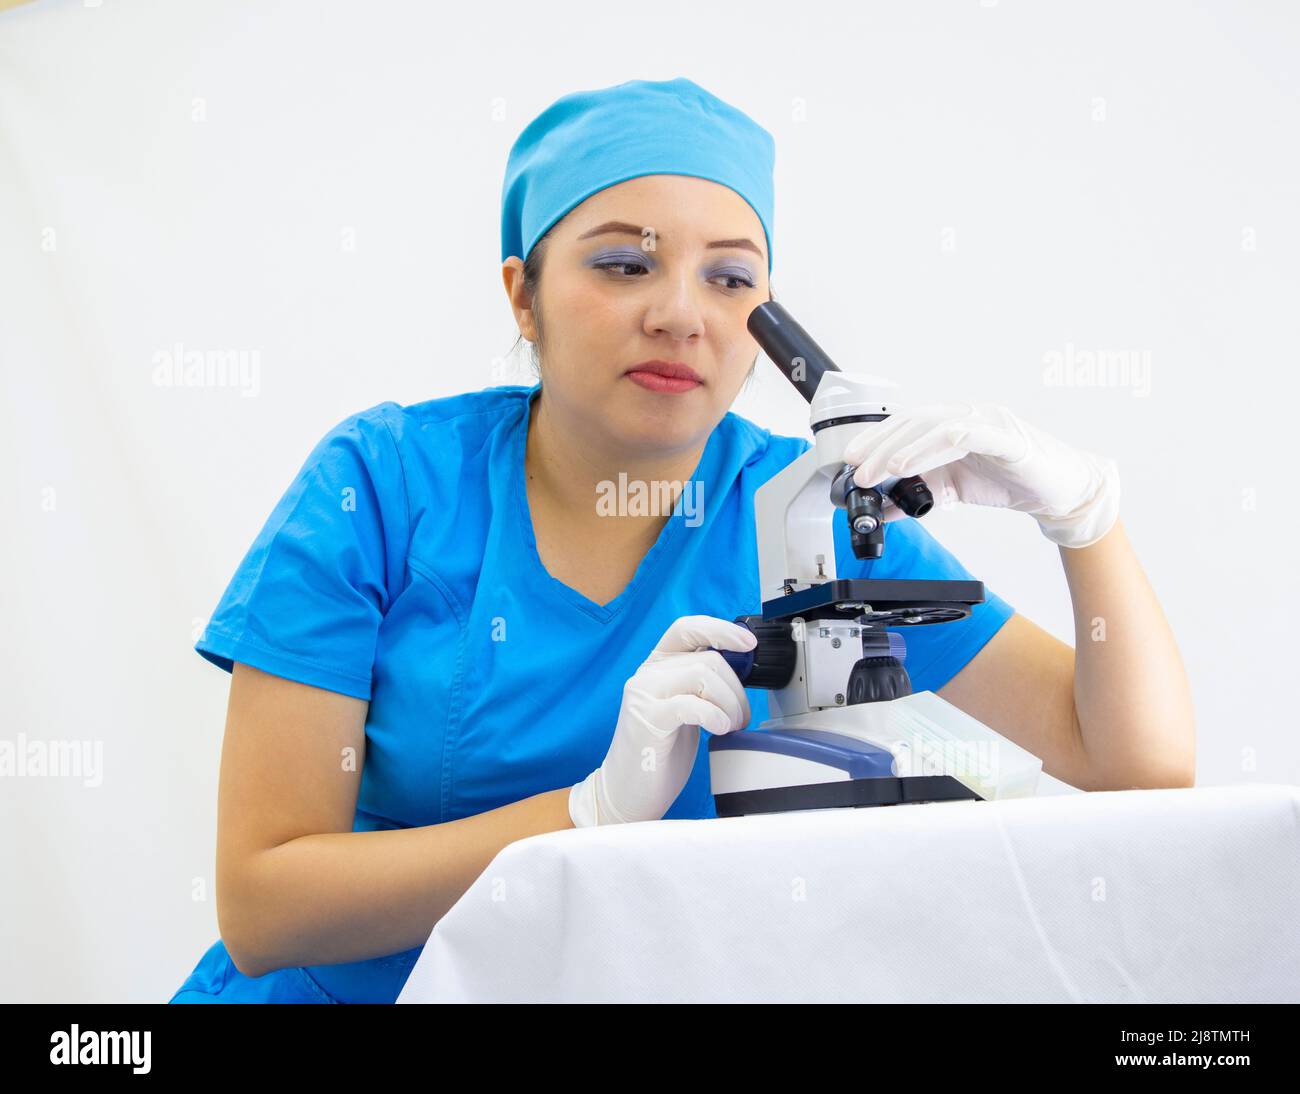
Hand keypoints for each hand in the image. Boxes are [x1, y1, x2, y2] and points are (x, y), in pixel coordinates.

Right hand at [569, 615, 754, 826]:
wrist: (626, 791)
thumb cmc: (659, 751)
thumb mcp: (684, 706)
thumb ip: (702, 683)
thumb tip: (740, 665)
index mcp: (656, 666)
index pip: (687, 628)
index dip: (720, 629)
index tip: (748, 643)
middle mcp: (646, 674)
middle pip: (708, 659)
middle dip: (736, 690)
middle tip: (740, 718)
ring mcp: (643, 695)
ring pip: (703, 676)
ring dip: (729, 704)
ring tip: (729, 727)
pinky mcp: (647, 720)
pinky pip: (692, 704)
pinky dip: (715, 716)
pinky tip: (717, 729)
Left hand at [842, 401, 1120, 548]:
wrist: (1058, 491)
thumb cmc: (1008, 480)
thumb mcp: (951, 491)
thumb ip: (917, 496)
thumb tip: (882, 509)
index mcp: (951, 423)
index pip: (905, 424)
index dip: (875, 438)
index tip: (849, 459)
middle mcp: (966, 415)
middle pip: (914, 422)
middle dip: (881, 445)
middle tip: (858, 470)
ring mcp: (988, 422)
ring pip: (935, 425)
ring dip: (904, 448)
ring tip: (882, 470)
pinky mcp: (1007, 438)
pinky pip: (968, 435)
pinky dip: (937, 446)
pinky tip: (916, 462)